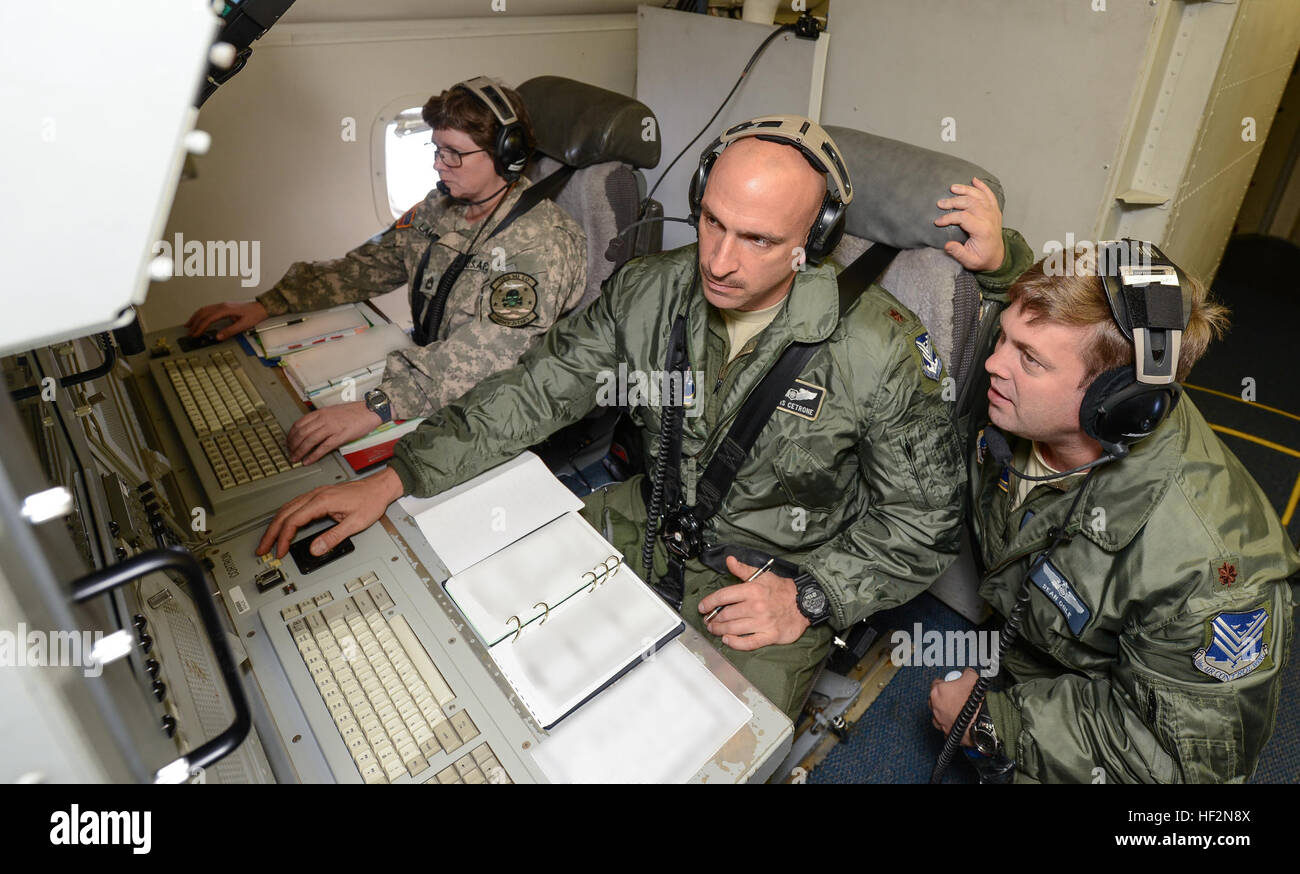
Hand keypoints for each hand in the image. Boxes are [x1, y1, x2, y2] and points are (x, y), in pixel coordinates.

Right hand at [185, 300, 268, 340]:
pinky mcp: (223, 306)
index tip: (196, 334)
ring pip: (204, 309)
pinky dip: (200, 314)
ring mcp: (222, 305)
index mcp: (225, 310)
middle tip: (189, 332)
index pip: (209, 319)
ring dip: (195, 317)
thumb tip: (218, 337)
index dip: (200, 327)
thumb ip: (230, 331)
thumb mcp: (243, 325)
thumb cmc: (254, 315)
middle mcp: (222, 306)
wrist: (260, 307)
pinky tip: (198, 318)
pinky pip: (208, 309)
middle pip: (203, 313)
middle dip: (195, 323)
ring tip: (189, 325)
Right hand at [256, 467, 404, 558]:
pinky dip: (285, 517)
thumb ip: (334, 537)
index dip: (283, 538)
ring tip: (268, 540)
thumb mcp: (355, 523)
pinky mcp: (318, 495)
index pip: (294, 520)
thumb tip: (315, 549)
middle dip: (271, 533)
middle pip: (284, 513)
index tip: (279, 551)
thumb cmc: (370, 501)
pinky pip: (295, 505)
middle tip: (262, 549)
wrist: (379, 487)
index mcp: (322, 501)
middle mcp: (316, 495)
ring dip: (276, 525)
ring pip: (287, 508)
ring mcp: (316, 494)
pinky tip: (283, 525)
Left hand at [286, 401, 381, 464]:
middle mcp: (323, 419)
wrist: (370, 411)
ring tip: (296, 459)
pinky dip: (313, 455)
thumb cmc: (354, 412)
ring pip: (309, 440)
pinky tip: (308, 461)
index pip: (299, 424)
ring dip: (300, 451)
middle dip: (292, 445)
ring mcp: (332, 427)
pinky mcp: (340, 436)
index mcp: (320, 412)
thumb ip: (321, 419)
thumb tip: (311, 429)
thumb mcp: (333, 412)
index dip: (290, 435)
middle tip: (290, 453)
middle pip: (301, 433)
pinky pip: (323, 447)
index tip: (288, 443)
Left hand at [697, 555, 808, 650]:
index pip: (723, 596)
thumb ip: (743, 570)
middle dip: (713, 619)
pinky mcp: (770, 636)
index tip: (702, 607)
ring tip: (714, 630)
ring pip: (733, 628)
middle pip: (726, 615)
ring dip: (719, 630)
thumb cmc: (781, 590)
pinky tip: (728, 640)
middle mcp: (756, 606)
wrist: (804, 603)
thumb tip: (729, 560)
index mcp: (752, 590)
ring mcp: (762, 622)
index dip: (709, 602)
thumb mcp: (762, 575)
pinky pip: (748, 642)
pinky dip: (735, 643)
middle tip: (708, 621)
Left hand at [929, 667, 978, 745]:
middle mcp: (935, 706)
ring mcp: (939, 721)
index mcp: (938, 691)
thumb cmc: (975, 703)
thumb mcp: (973, 678)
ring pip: (938, 713)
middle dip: (943, 697)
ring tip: (957, 709)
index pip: (936, 683)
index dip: (945, 683)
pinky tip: (959, 720)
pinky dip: (950, 724)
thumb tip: (967, 673)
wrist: (981, 724)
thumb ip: (967, 673)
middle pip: (935, 699)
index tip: (952, 685)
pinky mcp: (945, 732)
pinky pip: (945, 726)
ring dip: (945, 711)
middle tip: (955, 696)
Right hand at [934, 177, 1004, 272]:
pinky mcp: (994, 210)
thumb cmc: (982, 258)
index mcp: (983, 230)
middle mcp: (989, 218)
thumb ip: (958, 253)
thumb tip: (947, 245)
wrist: (997, 257)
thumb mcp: (969, 261)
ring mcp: (993, 213)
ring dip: (965, 190)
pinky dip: (982, 186)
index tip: (937, 222)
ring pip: (978, 196)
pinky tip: (974, 180)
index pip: (963, 217)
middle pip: (970, 203)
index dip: (949, 218)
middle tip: (940, 203)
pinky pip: (989, 195)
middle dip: (953, 201)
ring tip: (952, 187)